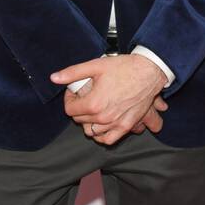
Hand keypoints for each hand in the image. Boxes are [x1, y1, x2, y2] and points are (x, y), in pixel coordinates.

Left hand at [52, 54, 168, 144]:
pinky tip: (100, 126)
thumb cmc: (125, 67)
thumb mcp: (96, 65)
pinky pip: (108, 139)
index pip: (70, 109)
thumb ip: (73, 73)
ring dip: (88, 121)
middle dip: (78, 108)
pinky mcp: (126, 126)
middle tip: (84, 97)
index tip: (74, 92)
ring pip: (91, 131)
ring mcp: (115, 123)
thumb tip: (54, 78)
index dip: (69, 99)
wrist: (149, 71)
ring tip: (93, 109)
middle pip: (79, 120)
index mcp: (93, 103)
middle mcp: (103, 117)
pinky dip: (101, 136)